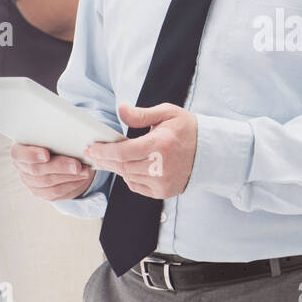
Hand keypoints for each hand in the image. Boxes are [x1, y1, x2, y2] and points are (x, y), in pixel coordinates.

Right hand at [11, 142, 95, 200]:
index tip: (46, 154)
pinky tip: (82, 177)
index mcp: (20, 149)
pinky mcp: (42, 192)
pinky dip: (72, 184)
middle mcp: (22, 167)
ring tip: (85, 170)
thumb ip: (55, 137)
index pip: (19, 154)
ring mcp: (30, 182)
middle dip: (59, 167)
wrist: (59, 157)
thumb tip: (69, 136)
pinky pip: (56, 191)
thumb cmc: (54, 142)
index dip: (32, 155)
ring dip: (69, 176)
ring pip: (48, 182)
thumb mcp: (53, 136)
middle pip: (37, 170)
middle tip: (76, 165)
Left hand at [83, 102, 197, 198]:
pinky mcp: (164, 191)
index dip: (104, 151)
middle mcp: (161, 167)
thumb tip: (120, 109)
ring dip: (117, 168)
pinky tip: (130, 167)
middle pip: (123, 166)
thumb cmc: (187, 130)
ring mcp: (162, 182)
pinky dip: (130, 177)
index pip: (123, 152)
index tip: (92, 148)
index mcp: (160, 145)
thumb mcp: (167, 113)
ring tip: (110, 159)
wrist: (210, 152)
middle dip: (106, 160)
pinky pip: (137, 186)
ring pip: (128, 177)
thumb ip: (141, 114)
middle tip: (95, 153)